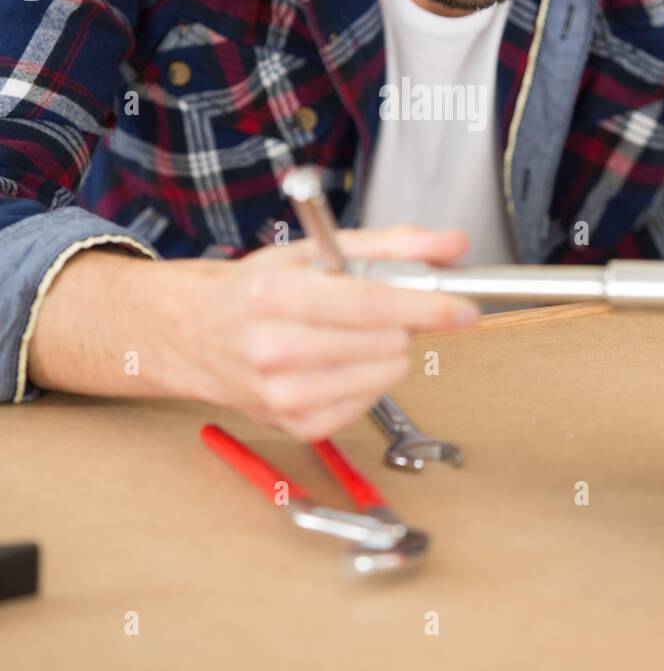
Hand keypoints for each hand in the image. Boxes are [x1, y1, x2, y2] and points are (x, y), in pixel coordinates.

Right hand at [157, 223, 478, 438]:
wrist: (192, 335)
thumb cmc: (253, 289)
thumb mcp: (315, 251)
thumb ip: (391, 245)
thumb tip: (451, 245)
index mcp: (275, 295)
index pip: (372, 305)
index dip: (428, 307)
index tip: (464, 308)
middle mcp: (273, 348)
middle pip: (386, 343)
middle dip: (401, 323)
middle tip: (379, 309)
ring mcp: (281, 394)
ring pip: (385, 374)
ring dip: (386, 351)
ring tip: (352, 334)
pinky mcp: (293, 424)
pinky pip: (367, 403)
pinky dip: (368, 380)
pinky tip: (340, 362)